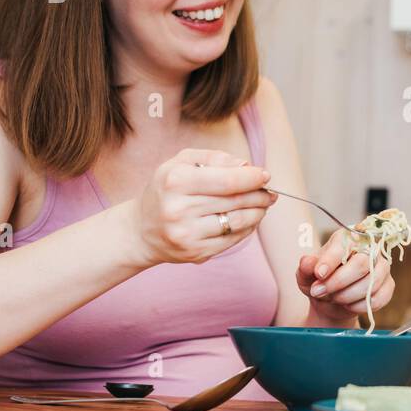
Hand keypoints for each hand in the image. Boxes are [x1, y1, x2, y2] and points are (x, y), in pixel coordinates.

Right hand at [130, 148, 276, 264]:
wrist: (141, 230)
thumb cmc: (166, 190)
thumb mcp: (181, 162)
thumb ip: (214, 158)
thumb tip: (247, 166)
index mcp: (175, 181)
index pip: (227, 180)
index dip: (252, 178)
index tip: (265, 176)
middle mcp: (179, 209)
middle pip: (235, 201)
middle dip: (259, 195)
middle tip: (269, 192)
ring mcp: (187, 234)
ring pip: (238, 222)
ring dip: (258, 212)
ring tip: (263, 205)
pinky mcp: (195, 253)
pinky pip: (233, 240)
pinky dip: (247, 228)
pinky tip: (249, 220)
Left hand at [296, 229, 395, 321]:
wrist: (330, 301)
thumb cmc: (319, 281)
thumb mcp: (306, 274)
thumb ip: (306, 267)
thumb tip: (307, 262)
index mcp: (348, 238)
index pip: (345, 245)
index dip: (331, 260)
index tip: (318, 274)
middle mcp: (369, 249)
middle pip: (362, 263)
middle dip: (338, 282)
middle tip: (319, 291)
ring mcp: (381, 267)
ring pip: (371, 283)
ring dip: (347, 296)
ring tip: (333, 298)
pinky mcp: (388, 285)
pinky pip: (378, 298)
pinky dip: (359, 306)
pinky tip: (347, 305)